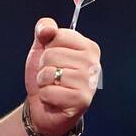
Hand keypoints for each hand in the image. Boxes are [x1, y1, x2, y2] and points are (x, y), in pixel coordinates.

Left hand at [23, 17, 99, 135]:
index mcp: (88, 47)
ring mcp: (89, 83)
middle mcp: (93, 63)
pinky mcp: (81, 100)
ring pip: (49, 73)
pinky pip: (49, 91)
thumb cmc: (47, 76)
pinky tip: (55, 100)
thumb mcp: (42, 48)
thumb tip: (48, 28)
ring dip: (44, 82)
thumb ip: (45, 29)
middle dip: (44, 67)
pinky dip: (45, 96)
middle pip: (52, 54)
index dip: (48, 47)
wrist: (43, 107)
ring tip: (54, 87)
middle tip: (53, 77)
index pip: (58, 35)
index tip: (55, 59)